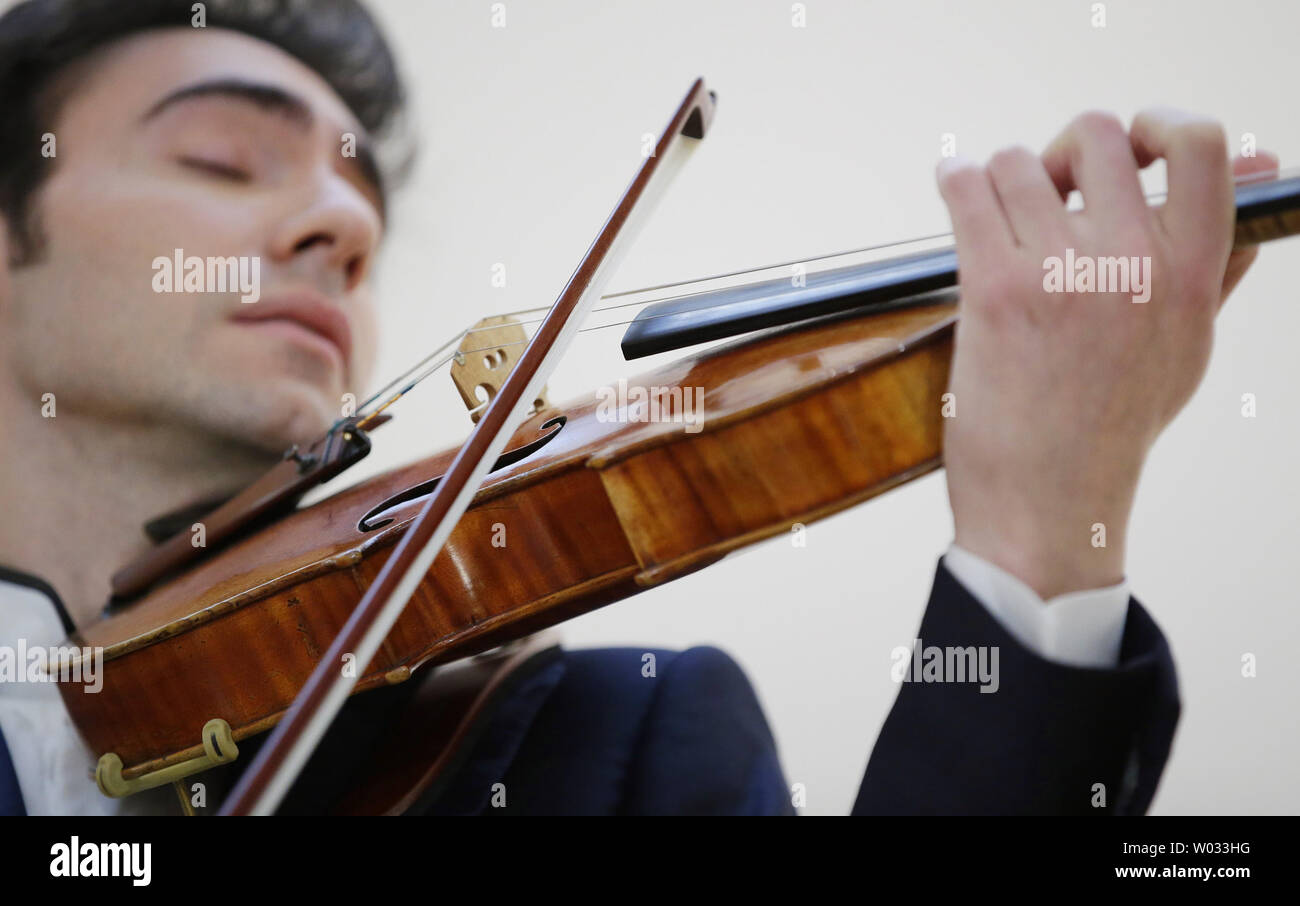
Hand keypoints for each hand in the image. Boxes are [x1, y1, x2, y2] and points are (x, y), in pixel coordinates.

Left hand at [937, 108, 1274, 598]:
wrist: (1049, 503)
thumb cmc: (1112, 429)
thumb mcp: (1186, 347)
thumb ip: (1219, 263)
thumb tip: (1255, 178)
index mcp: (1192, 275)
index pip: (1200, 148)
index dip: (1161, 124)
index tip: (1135, 142)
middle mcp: (1133, 265)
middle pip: (1097, 136)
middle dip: (1065, 154)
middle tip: (1050, 191)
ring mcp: (1062, 274)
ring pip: (1019, 161)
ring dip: (1004, 179)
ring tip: (999, 215)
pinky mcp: (996, 290)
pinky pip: (968, 189)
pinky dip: (956, 180)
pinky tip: (957, 188)